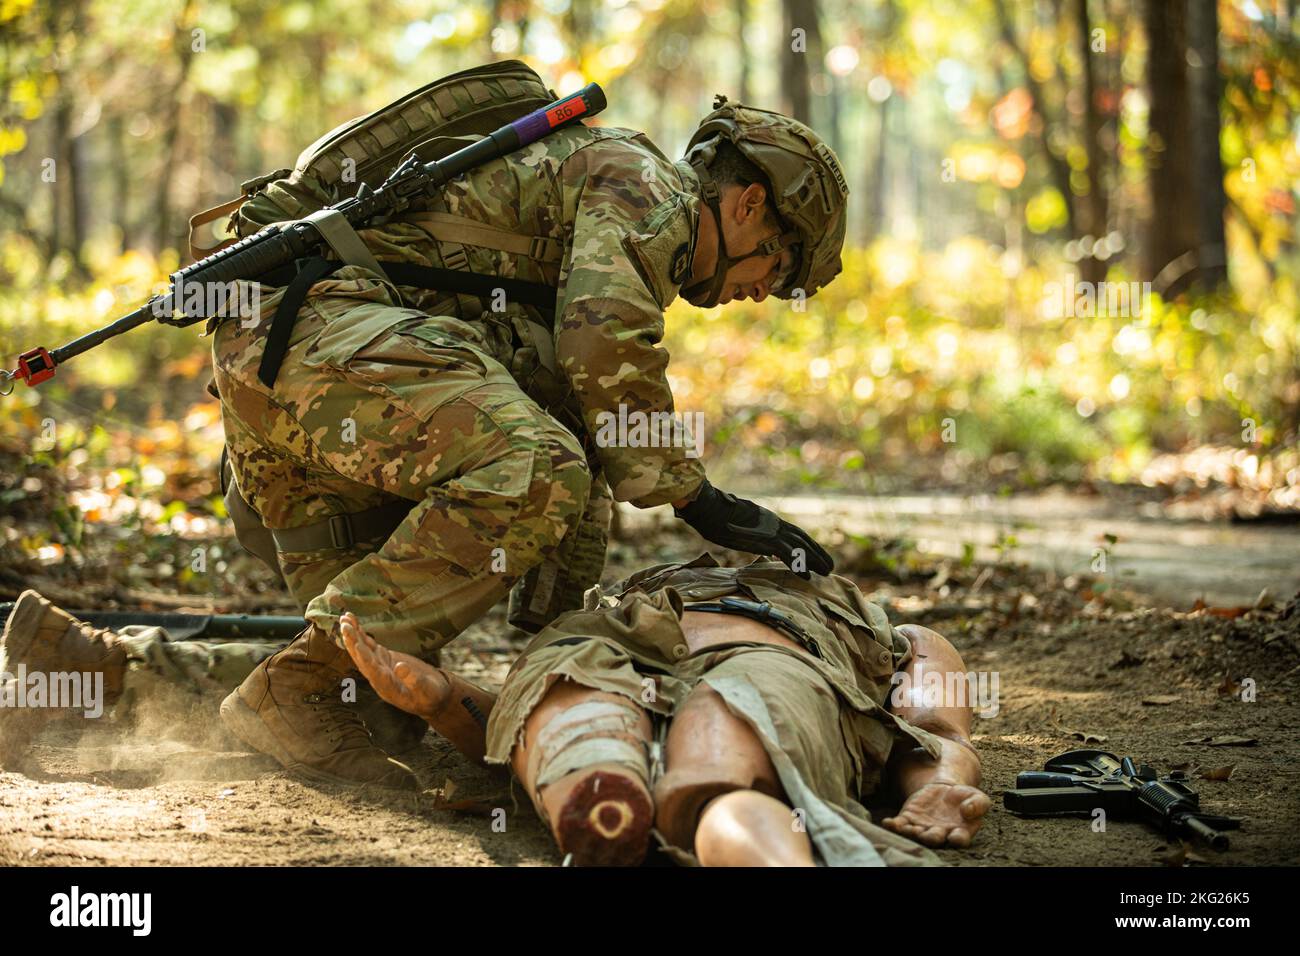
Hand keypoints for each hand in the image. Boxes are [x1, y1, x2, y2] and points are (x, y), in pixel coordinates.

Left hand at [339, 612, 449, 721]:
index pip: (373, 672)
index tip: (357, 645)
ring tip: (345, 619)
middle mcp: (379, 678)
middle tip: (344, 625)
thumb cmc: (432, 696)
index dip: (365, 659)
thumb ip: (415, 681)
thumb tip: (401, 667)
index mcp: (388, 688)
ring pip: (363, 651)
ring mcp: (380, 667)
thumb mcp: (427, 690)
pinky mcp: (385, 659)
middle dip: (353, 642)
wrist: (433, 696)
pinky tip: (355, 624)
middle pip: (362, 659)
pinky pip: (370, 647)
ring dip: (353, 635)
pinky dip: (362, 635)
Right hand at [673, 480, 833, 577]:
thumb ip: (754, 535)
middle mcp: (773, 523)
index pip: (794, 532)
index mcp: (768, 520)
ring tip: (826, 572)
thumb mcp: (739, 527)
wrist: (709, 508)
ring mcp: (770, 530)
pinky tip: (807, 575)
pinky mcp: (764, 538)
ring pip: (799, 546)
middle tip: (829, 567)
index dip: (808, 544)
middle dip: (817, 552)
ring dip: (814, 559)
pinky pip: (786, 553)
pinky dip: (798, 564)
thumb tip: (764, 547)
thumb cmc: (717, 516)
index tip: (818, 554)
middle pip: (801, 538)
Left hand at [881, 781, 990, 847]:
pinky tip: (888, 823)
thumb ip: (978, 804)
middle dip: (931, 838)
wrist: (945, 790)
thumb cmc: (964, 798)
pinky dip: (893, 825)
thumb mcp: (977, 797)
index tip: (955, 836)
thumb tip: (968, 811)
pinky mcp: (909, 819)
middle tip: (928, 835)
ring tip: (905, 829)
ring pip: (915, 834)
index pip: (960, 839)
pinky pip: (900, 824)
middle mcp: (940, 834)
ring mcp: (923, 828)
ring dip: (910, 833)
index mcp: (960, 831)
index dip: (958, 839)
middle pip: (935, 839)